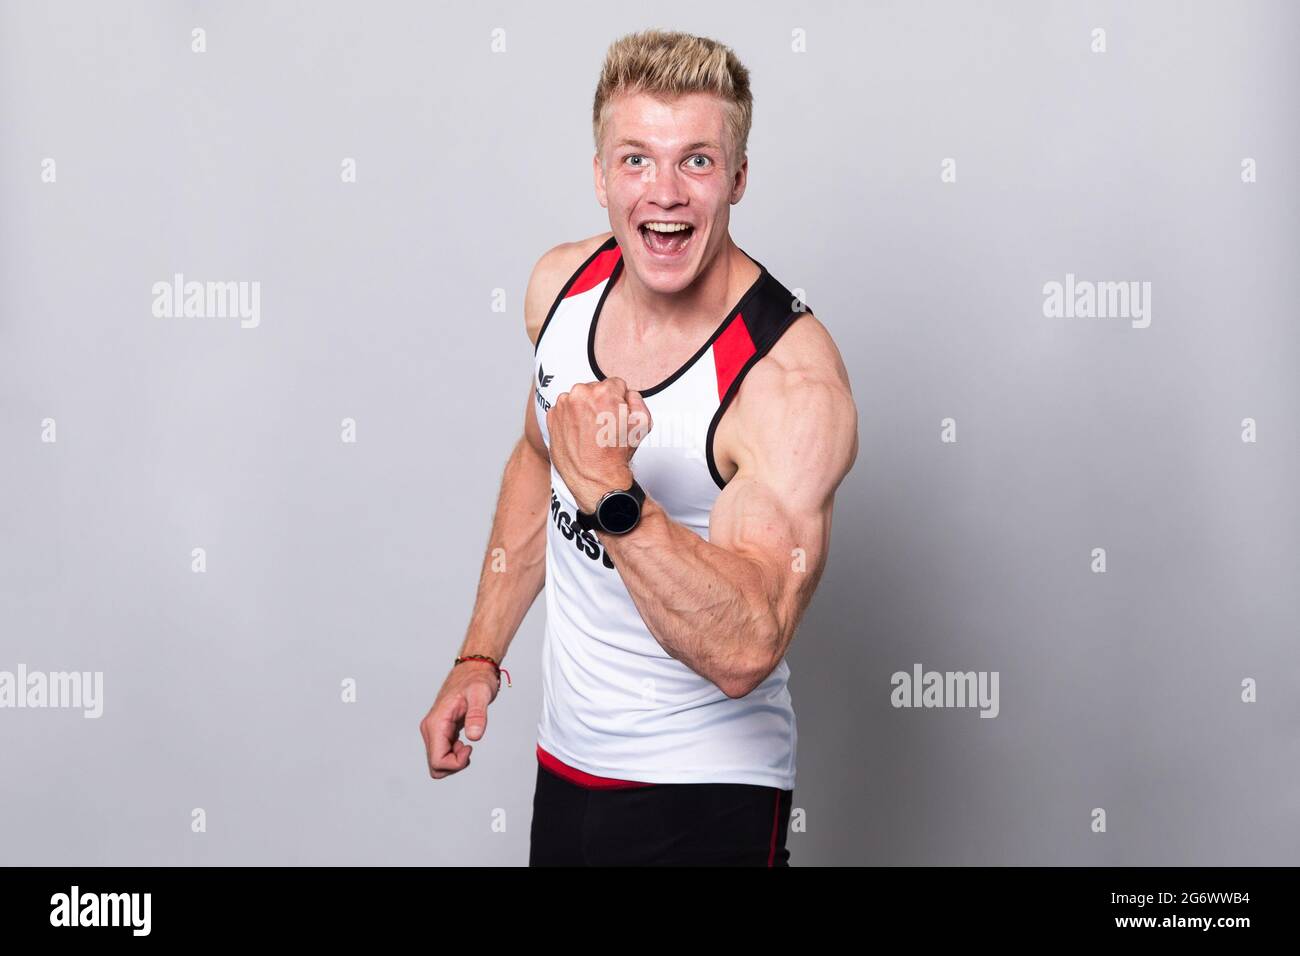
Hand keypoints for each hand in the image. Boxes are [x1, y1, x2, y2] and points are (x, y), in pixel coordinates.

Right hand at [419, 661, 499, 778]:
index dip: (455, 764)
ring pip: (438, 762)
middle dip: (454, 764)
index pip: (437, 761)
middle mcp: (430, 728)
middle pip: (435, 766)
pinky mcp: (440, 731)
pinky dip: (455, 754)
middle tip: (468, 746)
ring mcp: (434, 730)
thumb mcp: (480, 694)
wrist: (473, 668)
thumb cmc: (476, 679)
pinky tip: (465, 741)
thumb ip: (477, 715)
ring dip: (455, 760)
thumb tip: (474, 737)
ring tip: (468, 742)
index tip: (469, 748)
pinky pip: (443, 753)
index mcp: (436, 723)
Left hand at [546, 377, 651, 512]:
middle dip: (600, 403)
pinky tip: (579, 434)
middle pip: (595, 389)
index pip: (615, 384)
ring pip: (579, 398)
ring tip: (591, 432)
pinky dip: (571, 418)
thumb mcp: (642, 425)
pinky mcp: (552, 416)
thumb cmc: (616, 455)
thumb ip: (637, 400)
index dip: (619, 400)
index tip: (617, 415)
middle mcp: (581, 394)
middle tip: (604, 426)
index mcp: (604, 392)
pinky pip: (565, 410)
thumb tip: (628, 394)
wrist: (594, 479)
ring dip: (585, 410)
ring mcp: (563, 405)